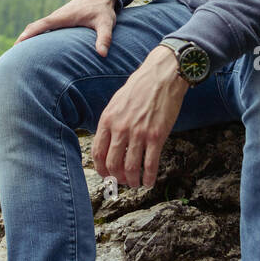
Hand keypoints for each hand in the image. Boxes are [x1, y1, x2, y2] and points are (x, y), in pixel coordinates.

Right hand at [15, 0, 116, 55]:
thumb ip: (104, 38)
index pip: (41, 26)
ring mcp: (56, 19)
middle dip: (22, 40)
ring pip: (37, 28)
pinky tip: (32, 49)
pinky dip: (34, 37)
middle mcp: (56, 17)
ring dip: (27, 39)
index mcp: (63, 17)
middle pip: (34, 28)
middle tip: (11, 56)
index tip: (17, 45)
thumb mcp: (106, 23)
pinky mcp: (59, 22)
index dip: (29, 35)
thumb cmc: (102, 9)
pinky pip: (42, 29)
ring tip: (17, 56)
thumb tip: (102, 54)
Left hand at [92, 45, 186, 189]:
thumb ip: (110, 122)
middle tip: (123, 181)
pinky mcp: (156, 136)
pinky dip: (149, 177)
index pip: (97, 153)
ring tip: (136, 184)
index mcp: (107, 120)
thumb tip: (106, 142)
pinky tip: (149, 182)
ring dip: (132, 181)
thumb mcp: (116, 103)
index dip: (101, 169)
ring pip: (130, 168)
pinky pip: (150, 164)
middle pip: (112, 164)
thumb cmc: (140, 88)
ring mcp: (138, 133)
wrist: (162, 76)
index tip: (107, 175)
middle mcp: (120, 128)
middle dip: (117, 178)